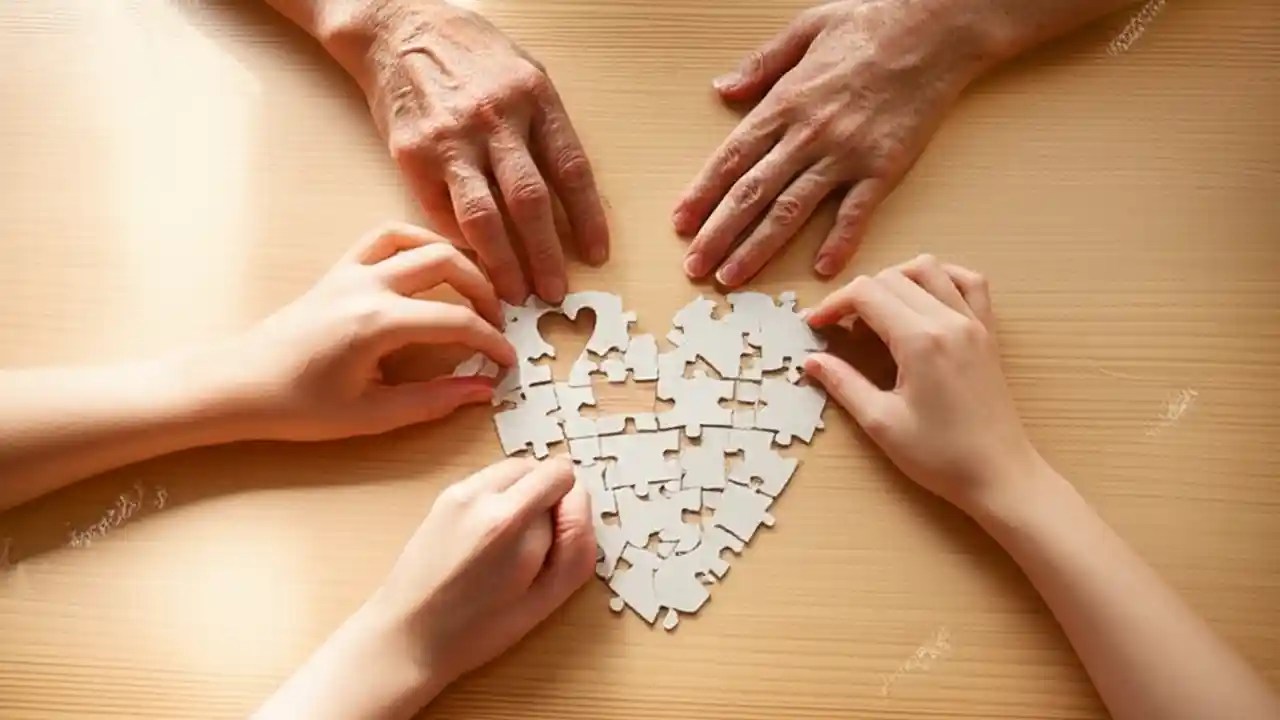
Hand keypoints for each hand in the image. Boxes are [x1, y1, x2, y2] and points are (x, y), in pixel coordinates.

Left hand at [213, 223, 514, 441]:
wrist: (239, 385)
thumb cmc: (298, 407)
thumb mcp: (371, 416)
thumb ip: (433, 401)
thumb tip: (482, 389)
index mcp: (378, 324)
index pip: (457, 321)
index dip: (492, 341)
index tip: (507, 362)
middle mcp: (368, 286)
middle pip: (447, 265)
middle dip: (484, 291)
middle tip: (498, 322)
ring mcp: (351, 271)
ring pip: (419, 240)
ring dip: (455, 258)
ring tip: (474, 288)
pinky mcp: (339, 270)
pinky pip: (385, 237)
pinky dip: (416, 242)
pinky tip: (431, 265)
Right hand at [323, 0, 608, 303]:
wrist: (398, 28)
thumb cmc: (469, 53)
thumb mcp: (525, 73)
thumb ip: (546, 129)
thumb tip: (569, 196)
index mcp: (534, 97)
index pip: (572, 170)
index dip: (588, 220)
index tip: (597, 256)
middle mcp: (495, 120)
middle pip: (530, 202)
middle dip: (546, 256)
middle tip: (555, 293)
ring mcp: (451, 139)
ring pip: (483, 217)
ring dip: (502, 264)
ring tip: (514, 295)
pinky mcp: (414, 155)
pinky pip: (442, 211)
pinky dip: (460, 243)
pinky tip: (473, 265)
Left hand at [372, 457, 594, 694]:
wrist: (409, 635)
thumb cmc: (477, 629)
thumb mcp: (546, 599)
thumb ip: (576, 544)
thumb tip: (578, 498)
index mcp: (509, 521)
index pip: (564, 476)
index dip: (569, 509)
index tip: (553, 544)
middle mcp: (481, 494)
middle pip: (540, 467)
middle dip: (548, 498)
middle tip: (533, 547)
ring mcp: (458, 491)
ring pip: (515, 470)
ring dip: (525, 496)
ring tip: (509, 544)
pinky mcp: (445, 495)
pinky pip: (491, 479)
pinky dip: (502, 498)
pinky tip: (488, 539)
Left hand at [675, 1, 989, 286]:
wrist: (935, 29)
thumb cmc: (871, 24)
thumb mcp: (805, 28)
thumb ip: (761, 63)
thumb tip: (722, 88)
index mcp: (784, 103)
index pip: (731, 159)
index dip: (702, 194)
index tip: (680, 223)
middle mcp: (808, 134)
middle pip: (752, 193)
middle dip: (718, 234)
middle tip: (694, 267)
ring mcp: (845, 154)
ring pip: (791, 210)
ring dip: (758, 248)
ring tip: (733, 277)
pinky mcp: (883, 167)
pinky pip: (855, 212)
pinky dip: (839, 242)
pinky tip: (820, 269)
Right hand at [803, 255, 1040, 514]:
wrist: (1000, 475)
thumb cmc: (941, 456)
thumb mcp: (881, 423)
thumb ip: (844, 384)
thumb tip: (811, 361)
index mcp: (920, 341)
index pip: (867, 294)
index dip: (833, 304)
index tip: (815, 325)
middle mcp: (949, 320)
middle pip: (892, 277)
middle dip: (857, 294)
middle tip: (839, 327)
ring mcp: (973, 323)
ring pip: (929, 268)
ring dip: (895, 278)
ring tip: (877, 311)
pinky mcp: (987, 333)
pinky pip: (968, 283)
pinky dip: (942, 278)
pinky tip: (923, 298)